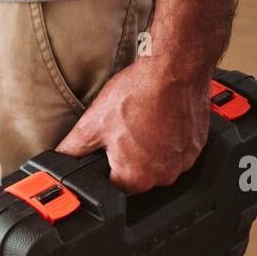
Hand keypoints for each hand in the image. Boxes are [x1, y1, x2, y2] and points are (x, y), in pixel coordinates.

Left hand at [56, 58, 211, 193]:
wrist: (175, 68)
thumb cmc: (138, 94)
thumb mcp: (93, 123)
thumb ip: (72, 148)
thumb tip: (59, 158)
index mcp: (136, 178)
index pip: (113, 187)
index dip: (105, 168)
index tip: (107, 151)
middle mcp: (163, 175)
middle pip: (138, 175)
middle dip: (128, 157)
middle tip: (125, 131)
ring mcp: (184, 160)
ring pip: (159, 162)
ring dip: (150, 148)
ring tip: (142, 122)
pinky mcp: (197, 144)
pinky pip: (177, 149)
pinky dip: (168, 138)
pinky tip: (159, 118)